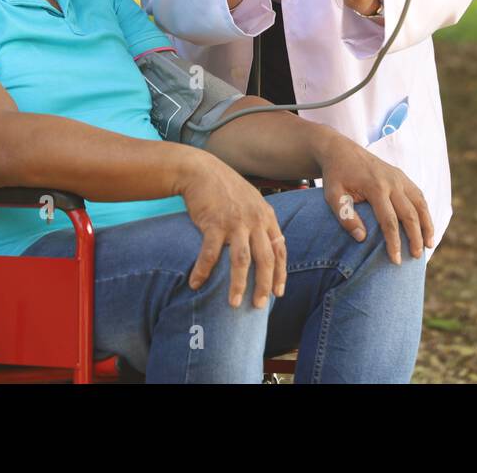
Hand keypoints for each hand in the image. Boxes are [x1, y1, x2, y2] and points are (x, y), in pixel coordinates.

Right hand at [175, 149, 286, 307]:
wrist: (202, 170)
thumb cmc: (226, 190)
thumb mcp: (252, 202)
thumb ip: (262, 222)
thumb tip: (271, 246)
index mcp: (266, 217)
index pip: (279, 250)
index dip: (280, 273)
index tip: (278, 293)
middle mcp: (255, 220)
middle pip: (265, 259)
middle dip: (263, 285)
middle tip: (258, 306)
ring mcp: (235, 222)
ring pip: (241, 260)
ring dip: (238, 284)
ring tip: (234, 303)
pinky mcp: (214, 223)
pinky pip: (209, 253)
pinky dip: (203, 270)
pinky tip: (196, 284)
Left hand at [316, 131, 433, 262]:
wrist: (342, 150)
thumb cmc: (336, 176)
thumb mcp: (332, 195)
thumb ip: (345, 216)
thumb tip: (361, 238)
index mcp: (376, 187)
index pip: (389, 221)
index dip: (394, 242)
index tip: (395, 260)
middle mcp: (392, 182)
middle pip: (410, 214)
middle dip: (415, 237)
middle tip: (416, 257)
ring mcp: (400, 178)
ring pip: (420, 204)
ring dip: (427, 225)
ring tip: (429, 245)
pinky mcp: (402, 176)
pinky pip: (419, 196)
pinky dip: (425, 212)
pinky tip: (426, 226)